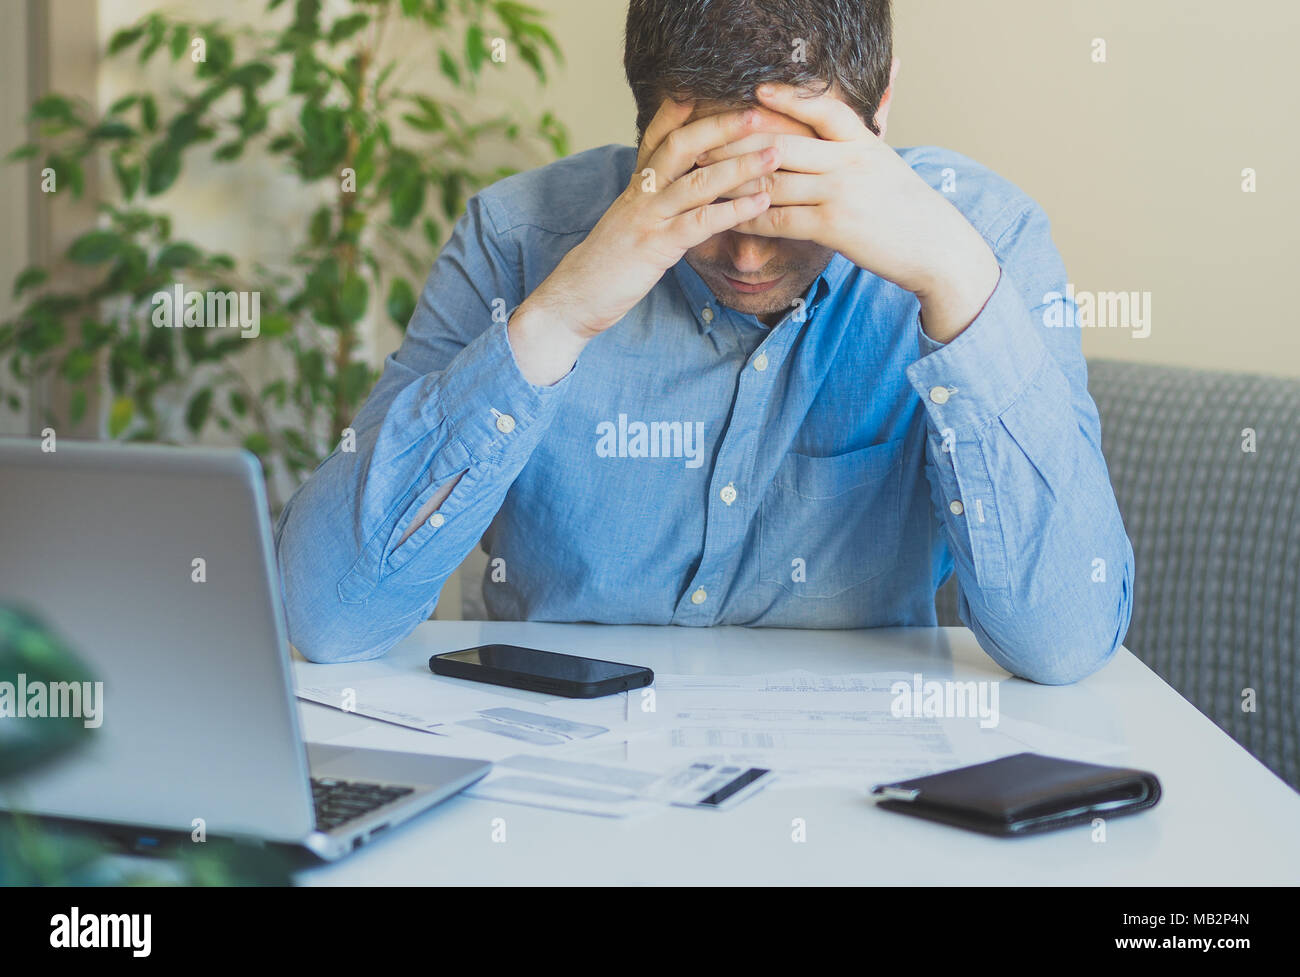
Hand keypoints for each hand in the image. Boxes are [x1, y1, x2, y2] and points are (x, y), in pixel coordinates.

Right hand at [508, 100, 780, 383]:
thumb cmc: (605, 265)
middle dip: (722, 126)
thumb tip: (680, 191)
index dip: (682, 111)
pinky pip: (699, 222)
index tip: (712, 90)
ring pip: (697, 180)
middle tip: (759, 114)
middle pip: (682, 144)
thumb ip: (651, 202)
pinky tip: (761, 204)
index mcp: (635, 185)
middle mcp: (640, 193)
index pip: (658, 136)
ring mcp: (647, 217)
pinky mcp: (656, 246)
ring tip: (775, 155)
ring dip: (740, 165)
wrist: (573, 298)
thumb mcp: (627, 224)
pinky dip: (733, 209)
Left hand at [697, 84, 1001, 341]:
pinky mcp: (832, 226)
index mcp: (863, 140)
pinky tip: (729, 219)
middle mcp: (850, 161)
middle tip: (704, 142)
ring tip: (705, 180)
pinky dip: (749, 219)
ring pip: (774, 181)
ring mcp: (840, 192)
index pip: (820, 108)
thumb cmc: (906, 209)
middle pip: (782, 142)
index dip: (786, 97)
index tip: (754, 91)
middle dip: (738, 142)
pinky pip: (779, 219)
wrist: (936, 248)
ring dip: (735, 182)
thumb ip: (859, 143)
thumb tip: (837, 130)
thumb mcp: (886, 164)